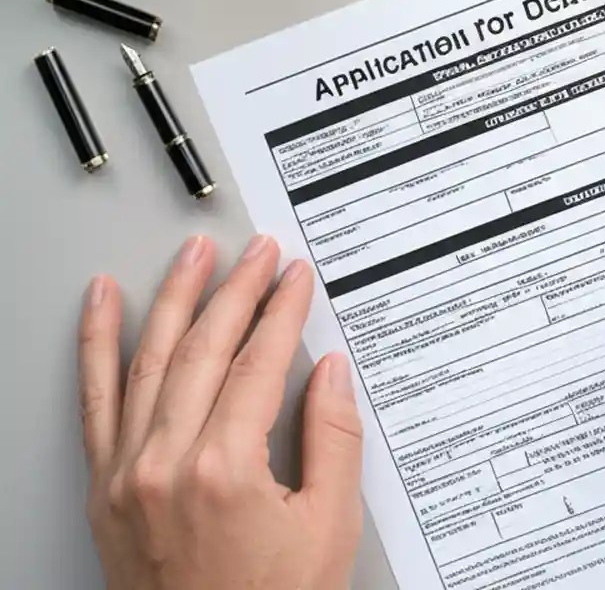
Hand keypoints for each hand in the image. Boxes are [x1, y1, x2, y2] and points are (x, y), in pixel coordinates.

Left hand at [77, 235, 363, 589]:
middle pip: (203, 350)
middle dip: (236, 290)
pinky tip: (103, 304)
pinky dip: (96, 345)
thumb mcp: (328, 529)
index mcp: (225, 471)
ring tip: (192, 255)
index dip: (282, 312)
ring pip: (147, 361)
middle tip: (258, 253)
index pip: (256, 363)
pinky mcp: (104, 489)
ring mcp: (126, 475)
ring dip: (172, 297)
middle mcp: (165, 465)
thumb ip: (333, 442)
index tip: (295, 278)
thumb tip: (330, 376)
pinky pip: (96, 400)